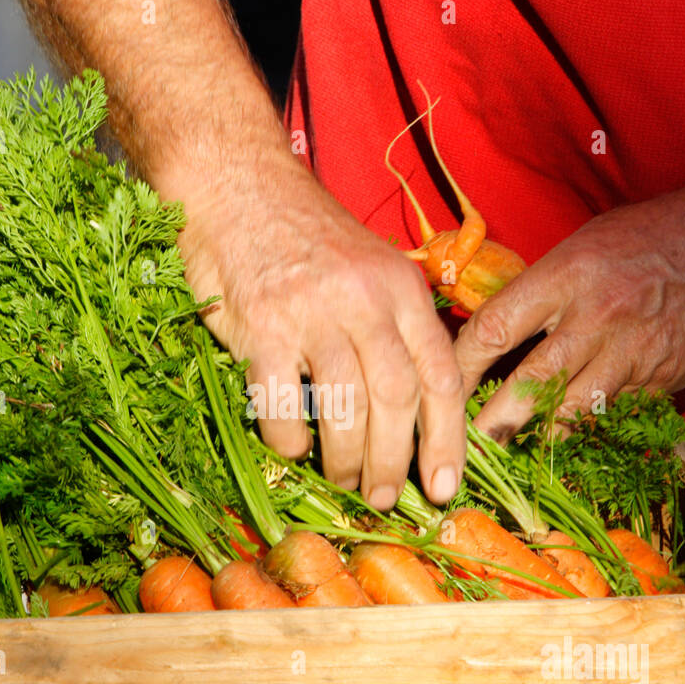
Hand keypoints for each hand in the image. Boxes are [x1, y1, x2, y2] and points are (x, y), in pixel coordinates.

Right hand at [178, 156, 465, 507]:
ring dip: (346, 461)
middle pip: (396, 399)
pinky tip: (292, 450)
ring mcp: (310, 313)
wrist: (236, 185)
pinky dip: (289, 440)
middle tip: (385, 499)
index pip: (440, 377)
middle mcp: (364, 300)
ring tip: (343, 483)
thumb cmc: (307, 237)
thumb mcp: (373, 267)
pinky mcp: (258, 327)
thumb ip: (398, 327)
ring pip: (344, 408)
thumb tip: (419, 412)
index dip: (447, 441)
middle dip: (395, 463)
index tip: (444, 488)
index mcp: (401, 290)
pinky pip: (279, 405)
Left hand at [454, 168, 684, 440]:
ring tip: (504, 461)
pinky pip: (612, 417)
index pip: (494, 329)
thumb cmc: (653, 235)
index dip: (459, 366)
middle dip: (489, 424)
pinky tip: (560, 450)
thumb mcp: (586, 243)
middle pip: (528, 384)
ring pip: (569, 414)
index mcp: (567, 277)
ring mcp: (632, 355)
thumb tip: (489, 332)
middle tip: (458, 450)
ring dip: (534, 440)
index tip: (436, 388)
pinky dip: (584, 434)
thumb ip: (541, 290)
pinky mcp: (660, 382)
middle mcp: (596, 319)